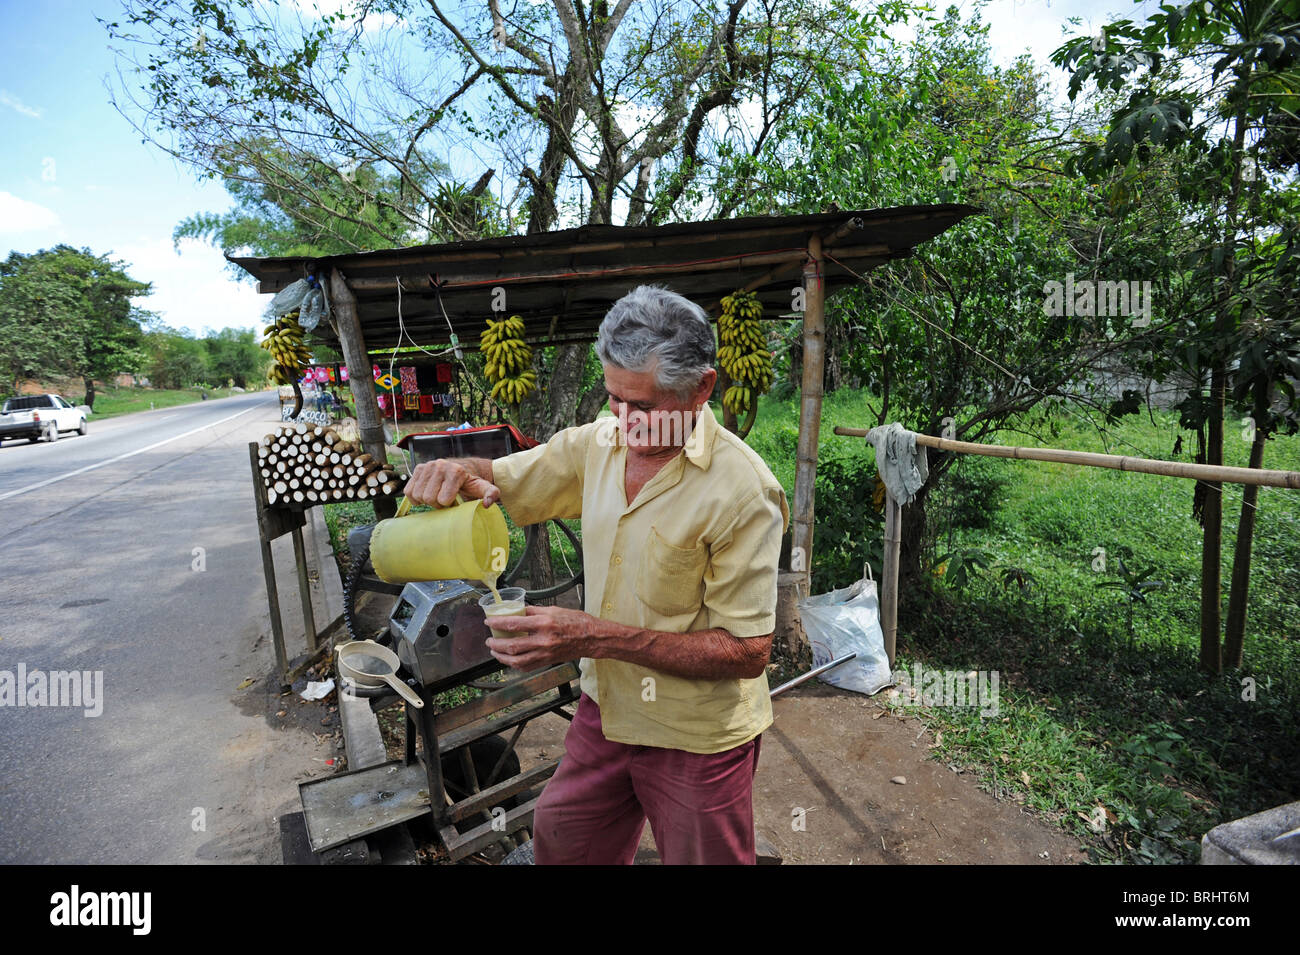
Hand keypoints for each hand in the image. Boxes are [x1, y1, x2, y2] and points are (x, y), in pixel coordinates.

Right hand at [405, 459, 499, 506]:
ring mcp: (428, 466)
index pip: (443, 499)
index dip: (448, 505)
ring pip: (417, 494)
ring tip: (436, 496)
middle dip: (437, 504)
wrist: (462, 467)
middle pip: (429, 498)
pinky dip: (415, 497)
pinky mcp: (418, 468)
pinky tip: (425, 495)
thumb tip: (486, 504)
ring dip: (425, 501)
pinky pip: (408, 490)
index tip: (454, 501)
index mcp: (456, 471)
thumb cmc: (470, 481)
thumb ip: (490, 493)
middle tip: (445, 500)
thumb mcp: (482, 486)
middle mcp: (440, 465)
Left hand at [485, 606, 599, 670]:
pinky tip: (509, 659)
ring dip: (502, 657)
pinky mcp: (547, 661)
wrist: (591, 638)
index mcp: (544, 623)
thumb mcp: (553, 609)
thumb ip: (533, 611)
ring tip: (495, 651)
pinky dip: (514, 664)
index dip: (498, 623)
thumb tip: (517, 611)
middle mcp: (543, 640)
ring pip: (517, 660)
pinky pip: (526, 667)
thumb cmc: (575, 621)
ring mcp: (545, 653)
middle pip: (512, 646)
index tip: (489, 622)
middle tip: (489, 640)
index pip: (514, 624)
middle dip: (496, 644)